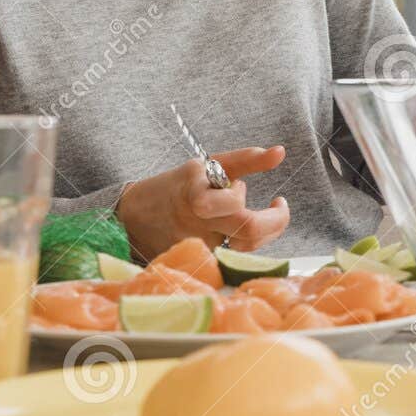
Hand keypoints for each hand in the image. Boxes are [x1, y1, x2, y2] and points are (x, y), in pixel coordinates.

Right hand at [116, 145, 289, 259]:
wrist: (133, 217)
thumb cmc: (179, 186)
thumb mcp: (208, 165)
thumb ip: (247, 159)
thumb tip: (281, 151)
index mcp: (198, 194)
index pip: (241, 205)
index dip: (271, 210)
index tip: (279, 201)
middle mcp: (196, 222)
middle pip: (249, 233)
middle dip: (274, 223)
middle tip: (276, 211)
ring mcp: (195, 247)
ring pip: (243, 249)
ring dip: (254, 233)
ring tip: (248, 219)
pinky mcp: (194, 264)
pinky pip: (230, 259)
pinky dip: (239, 246)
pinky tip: (236, 237)